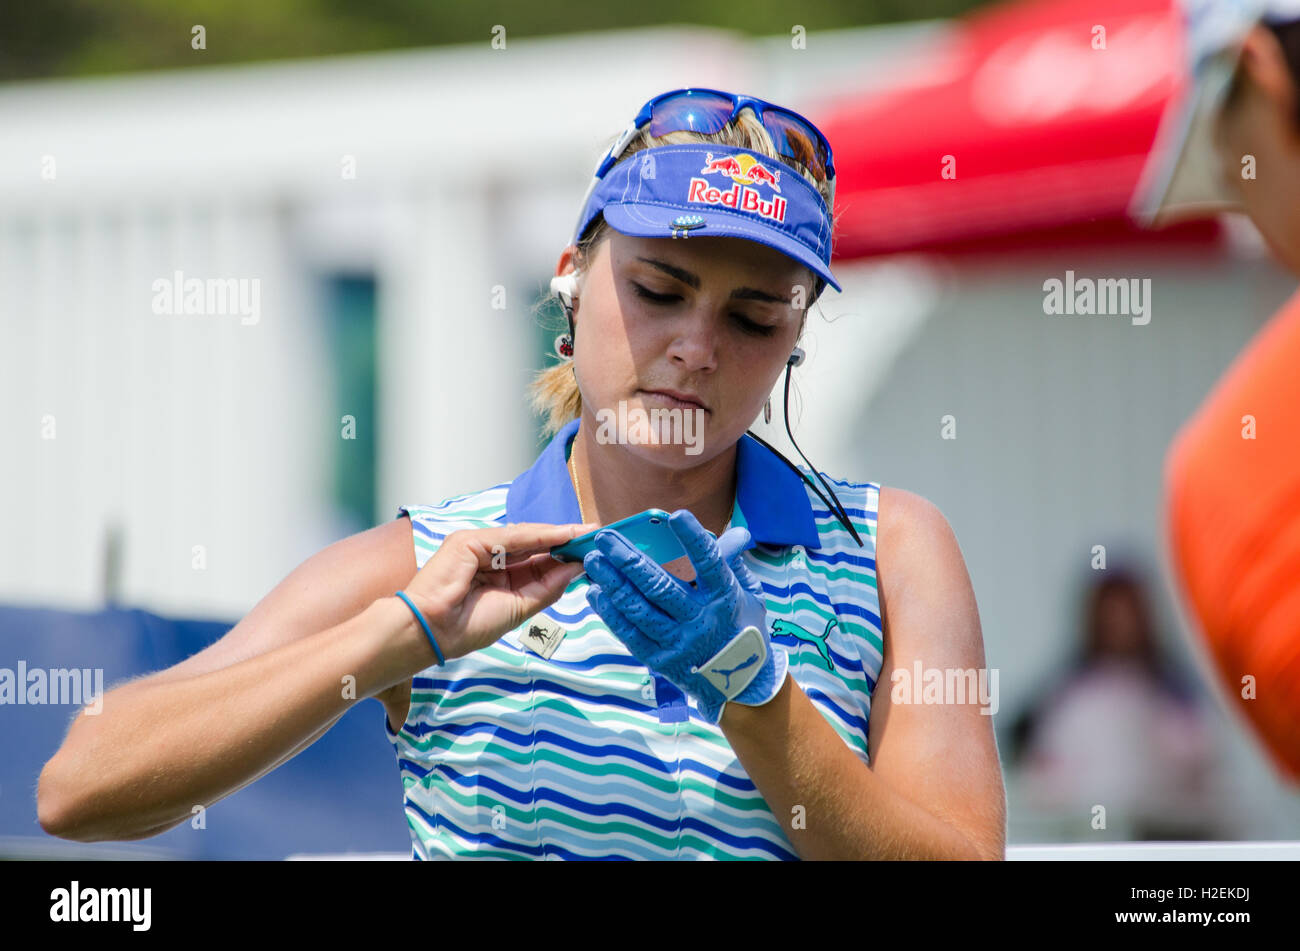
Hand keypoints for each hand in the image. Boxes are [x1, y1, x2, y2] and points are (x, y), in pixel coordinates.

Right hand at [400, 522, 595, 662]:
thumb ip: (547, 586)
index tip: (592, 552)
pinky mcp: (469, 540)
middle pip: (534, 544)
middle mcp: (488, 556)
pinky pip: (512, 536)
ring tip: (588, 533)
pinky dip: (540, 535)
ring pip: (526, 537)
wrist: (431, 633)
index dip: (564, 555)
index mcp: (498, 575)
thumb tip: (576, 567)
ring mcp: (477, 545)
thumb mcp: (519, 607)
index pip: (537, 560)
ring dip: (558, 535)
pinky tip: (564, 535)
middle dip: (566, 541)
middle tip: (598, 535)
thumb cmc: (467, 627)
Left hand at [582, 509, 787, 723]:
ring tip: (593, 561)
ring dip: (613, 583)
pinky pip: (630, 635)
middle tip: (605, 537)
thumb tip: (737, 532)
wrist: (740, 684)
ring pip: (639, 609)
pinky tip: (596, 593)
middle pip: (660, 586)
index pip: (710, 564)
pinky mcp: (661, 661)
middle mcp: (701, 621)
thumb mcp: (750, 594)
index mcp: (725, 599)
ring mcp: (679, 644)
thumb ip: (735, 563)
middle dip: (629, 560)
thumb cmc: (743, 629)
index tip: (677, 516)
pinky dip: (611, 613)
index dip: (694, 540)